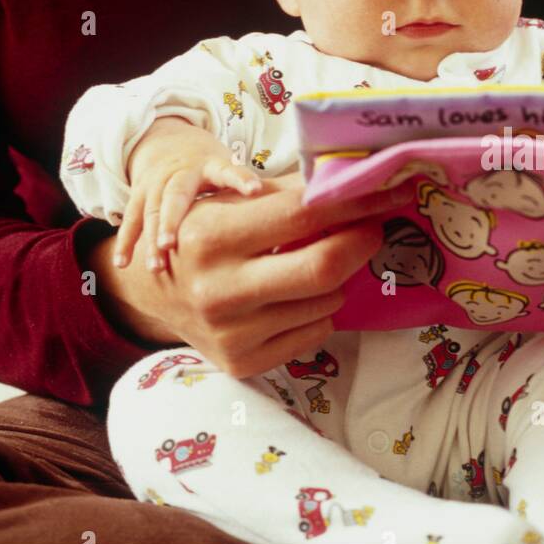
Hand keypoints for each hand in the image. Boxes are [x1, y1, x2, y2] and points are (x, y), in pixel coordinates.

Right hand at [87, 175, 407, 376]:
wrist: (155, 292)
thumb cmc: (202, 234)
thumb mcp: (229, 202)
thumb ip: (286, 193)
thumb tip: (350, 180)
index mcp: (212, 235)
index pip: (301, 214)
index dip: (353, 202)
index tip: (387, 191)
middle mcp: (219, 289)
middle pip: (322, 268)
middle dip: (361, 242)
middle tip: (374, 227)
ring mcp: (231, 333)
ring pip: (325, 302)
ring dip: (337, 277)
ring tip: (320, 261)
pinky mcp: (243, 363)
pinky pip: (315, 333)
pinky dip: (321, 308)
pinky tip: (300, 294)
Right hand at [116, 117, 262, 270]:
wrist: (168, 151)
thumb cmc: (214, 170)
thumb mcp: (236, 170)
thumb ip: (270, 191)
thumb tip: (319, 204)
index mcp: (212, 165)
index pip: (225, 171)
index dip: (240, 180)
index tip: (255, 191)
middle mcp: (181, 174)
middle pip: (175, 195)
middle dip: (174, 219)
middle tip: (175, 244)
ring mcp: (156, 186)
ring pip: (151, 211)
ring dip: (153, 237)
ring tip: (156, 265)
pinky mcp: (138, 199)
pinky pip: (131, 222)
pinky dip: (127, 241)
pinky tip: (124, 264)